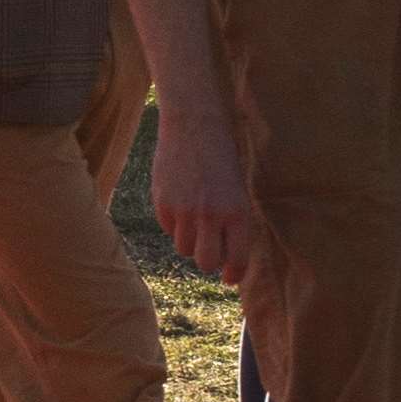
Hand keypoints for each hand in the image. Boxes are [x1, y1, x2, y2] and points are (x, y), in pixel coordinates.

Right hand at [150, 104, 256, 280]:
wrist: (194, 124)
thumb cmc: (222, 157)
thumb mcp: (238, 191)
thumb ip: (234, 223)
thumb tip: (227, 257)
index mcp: (238, 213)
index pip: (237, 260)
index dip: (233, 274)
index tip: (229, 277)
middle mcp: (211, 216)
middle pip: (206, 262)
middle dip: (209, 261)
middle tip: (210, 250)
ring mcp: (184, 210)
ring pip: (184, 248)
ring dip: (190, 240)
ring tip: (194, 220)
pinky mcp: (162, 202)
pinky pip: (167, 228)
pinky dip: (173, 223)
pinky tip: (180, 202)